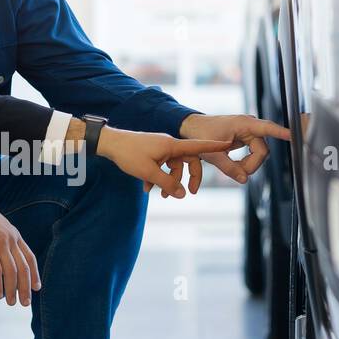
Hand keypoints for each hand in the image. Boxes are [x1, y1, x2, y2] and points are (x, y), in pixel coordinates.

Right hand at [0, 185, 39, 306]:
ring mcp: (0, 242)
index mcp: (14, 235)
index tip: (36, 288)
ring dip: (12, 289)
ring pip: (11, 271)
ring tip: (11, 302)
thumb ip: (4, 240)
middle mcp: (10, 239)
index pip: (29, 257)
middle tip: (25, 303)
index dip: (34, 274)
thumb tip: (5, 256)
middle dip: (26, 287)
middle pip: (23, 267)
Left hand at [94, 126, 233, 197]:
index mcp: (172, 145)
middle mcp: (169, 144)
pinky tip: (146, 188)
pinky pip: (161, 165)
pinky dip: (156, 177)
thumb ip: (167, 184)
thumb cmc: (129, 154)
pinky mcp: (152, 152)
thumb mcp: (149, 172)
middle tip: (190, 193)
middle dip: (188, 177)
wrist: (110, 144)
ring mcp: (160, 148)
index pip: (198, 146)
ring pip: (173, 166)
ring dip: (168, 181)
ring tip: (160, 195)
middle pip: (187, 160)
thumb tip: (182, 194)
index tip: (228, 144)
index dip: (214, 146)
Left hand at [177, 113, 291, 186]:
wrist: (191, 127)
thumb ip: (229, 168)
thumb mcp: (212, 154)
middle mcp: (249, 126)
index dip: (282, 133)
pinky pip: (252, 155)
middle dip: (251, 165)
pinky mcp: (245, 139)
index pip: (268, 128)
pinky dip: (244, 163)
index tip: (294, 135)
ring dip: (247, 165)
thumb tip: (244, 180)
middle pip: (262, 151)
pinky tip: (234, 166)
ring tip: (231, 168)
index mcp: (244, 124)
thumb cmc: (200, 134)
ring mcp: (248, 133)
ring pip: (258, 155)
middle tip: (236, 172)